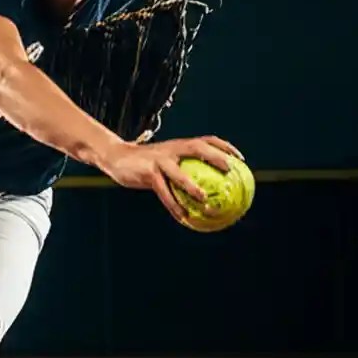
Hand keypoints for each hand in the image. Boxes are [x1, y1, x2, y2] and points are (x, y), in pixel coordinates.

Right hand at [99, 136, 243, 221]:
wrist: (117, 159)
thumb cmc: (145, 164)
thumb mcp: (164, 162)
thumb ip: (182, 171)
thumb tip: (205, 189)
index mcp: (179, 145)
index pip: (206, 140)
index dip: (224, 147)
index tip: (240, 159)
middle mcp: (171, 149)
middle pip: (197, 147)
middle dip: (214, 157)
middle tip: (229, 171)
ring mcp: (159, 160)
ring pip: (179, 173)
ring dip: (193, 187)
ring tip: (205, 200)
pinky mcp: (148, 173)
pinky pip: (163, 192)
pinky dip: (174, 205)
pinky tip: (183, 217)